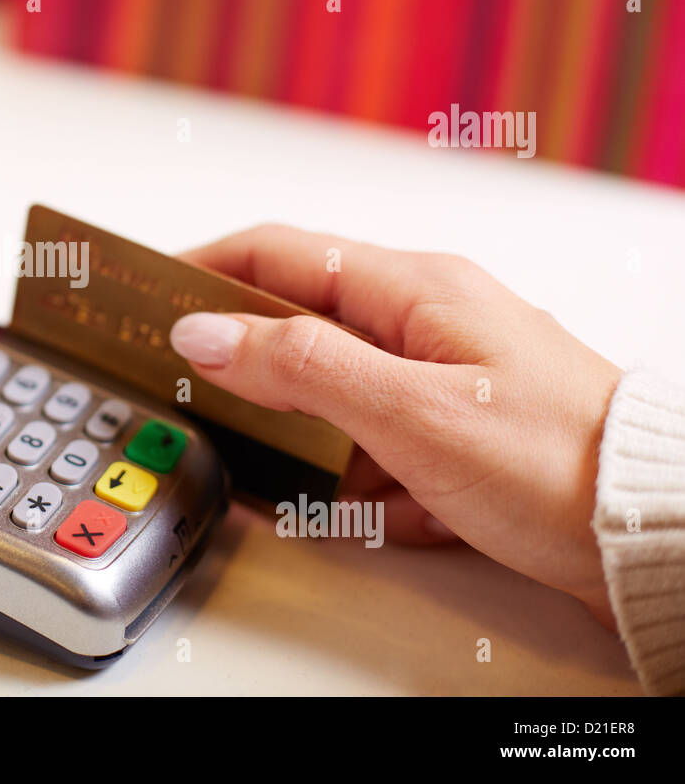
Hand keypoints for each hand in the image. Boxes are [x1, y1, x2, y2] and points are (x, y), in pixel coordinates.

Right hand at [169, 224, 621, 623]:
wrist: (652, 530)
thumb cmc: (551, 462)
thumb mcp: (406, 411)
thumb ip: (299, 365)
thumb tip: (206, 331)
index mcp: (411, 288)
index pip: (280, 253)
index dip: (206, 266)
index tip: (148, 290)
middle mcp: (425, 317)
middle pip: (304, 327)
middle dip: (257, 372)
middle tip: (213, 405)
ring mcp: (443, 373)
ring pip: (340, 396)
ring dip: (323, 445)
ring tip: (339, 491)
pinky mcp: (459, 427)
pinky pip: (382, 443)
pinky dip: (373, 481)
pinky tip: (401, 512)